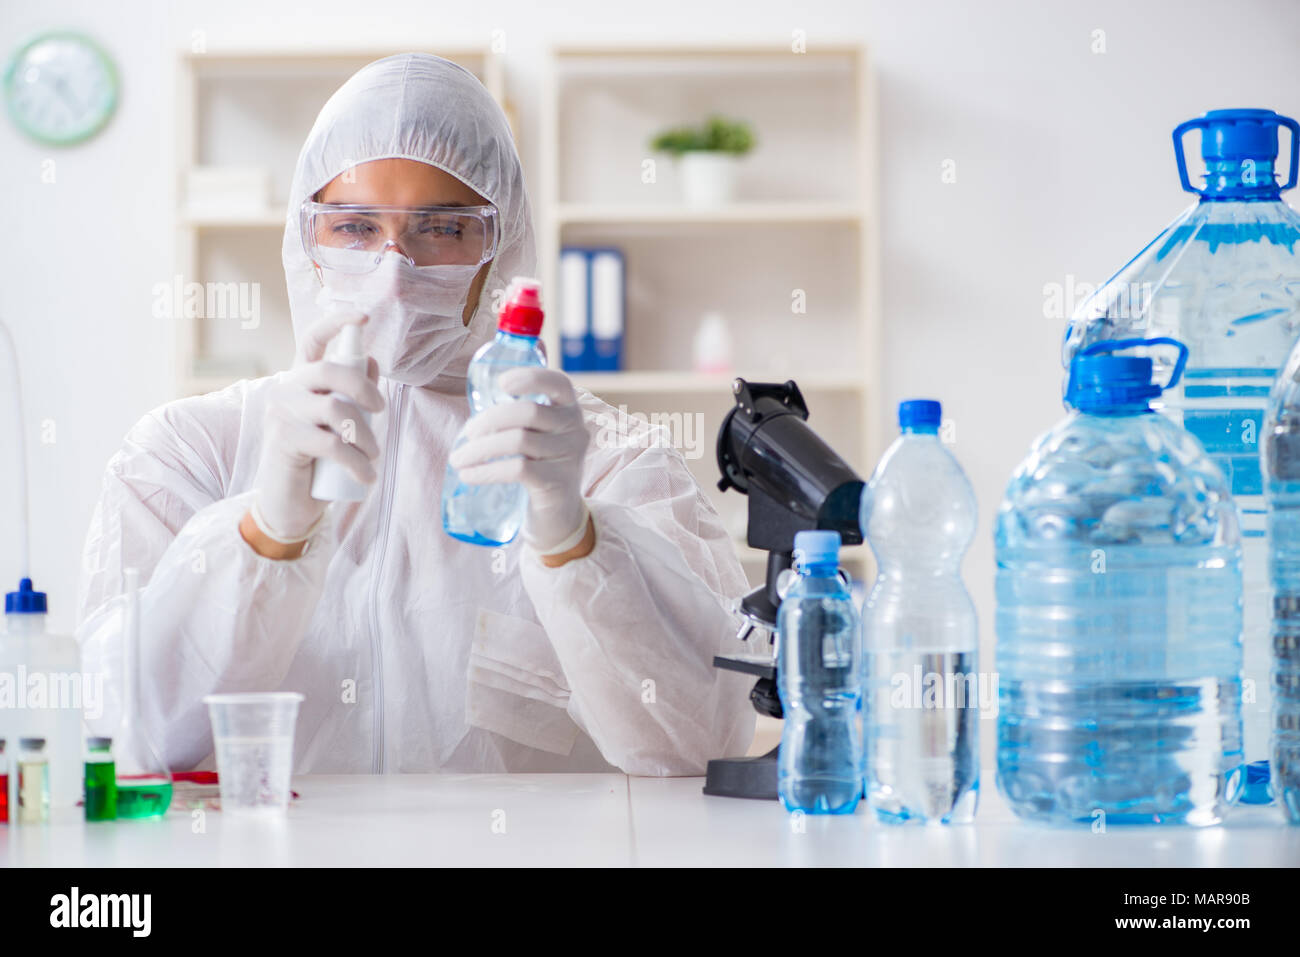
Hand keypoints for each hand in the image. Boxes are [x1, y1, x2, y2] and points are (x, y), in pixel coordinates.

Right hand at [249, 307, 385, 545]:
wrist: (288, 504)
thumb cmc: (317, 461)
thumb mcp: (339, 424)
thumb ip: (352, 392)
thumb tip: (372, 360)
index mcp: (300, 380)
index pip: (312, 339)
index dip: (336, 322)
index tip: (364, 316)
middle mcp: (286, 389)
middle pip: (329, 369)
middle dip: (364, 388)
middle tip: (380, 411)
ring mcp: (281, 413)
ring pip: (335, 409)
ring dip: (365, 435)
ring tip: (371, 456)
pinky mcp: (284, 440)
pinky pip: (331, 443)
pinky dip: (357, 461)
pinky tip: (366, 476)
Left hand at [448, 367, 589, 553]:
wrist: (559, 514)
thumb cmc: (539, 465)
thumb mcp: (537, 435)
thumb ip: (517, 417)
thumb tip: (470, 409)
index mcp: (569, 408)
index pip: (558, 383)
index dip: (530, 378)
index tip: (501, 384)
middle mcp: (575, 428)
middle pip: (529, 412)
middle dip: (489, 420)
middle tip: (466, 434)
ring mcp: (569, 456)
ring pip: (518, 441)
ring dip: (479, 449)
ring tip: (458, 459)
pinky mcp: (557, 482)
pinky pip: (517, 470)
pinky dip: (486, 471)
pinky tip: (469, 476)